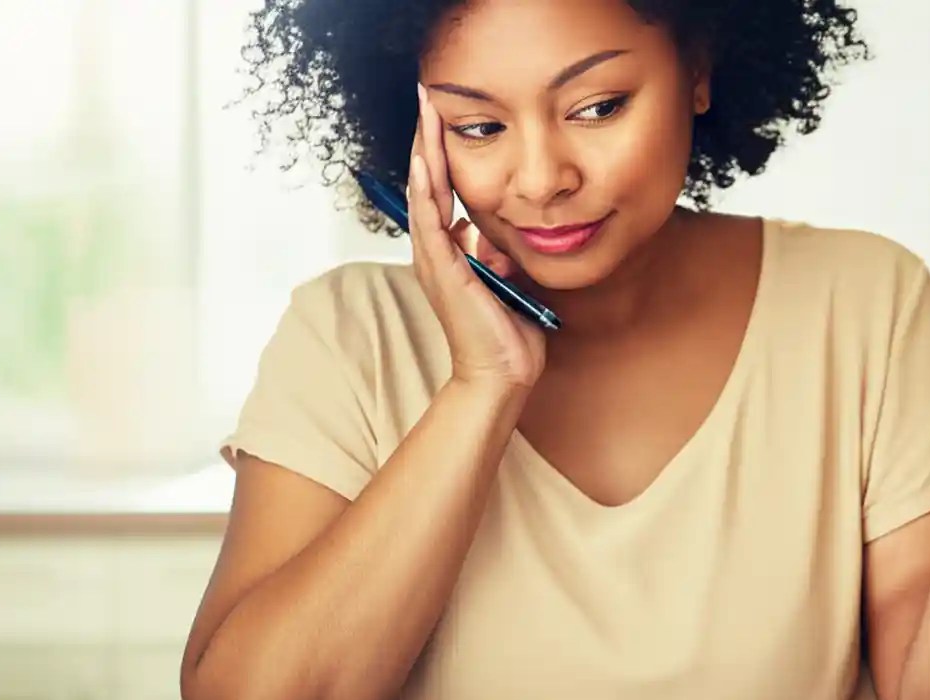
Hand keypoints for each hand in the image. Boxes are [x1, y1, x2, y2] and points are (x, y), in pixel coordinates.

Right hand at [407, 83, 545, 391]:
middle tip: (427, 96)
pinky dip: (428, 192)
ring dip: (424, 152)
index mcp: (450, 251)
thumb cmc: (506, 332)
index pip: (440, 189)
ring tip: (424, 114)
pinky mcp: (443, 272)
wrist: (502, 373)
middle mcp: (436, 251)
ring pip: (423, 194)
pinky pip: (430, 223)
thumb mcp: (506, 279)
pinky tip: (427, 163)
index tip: (442, 114)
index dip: (440, 150)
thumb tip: (495, 234)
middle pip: (426, 182)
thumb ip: (496, 253)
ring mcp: (435, 260)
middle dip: (427, 138)